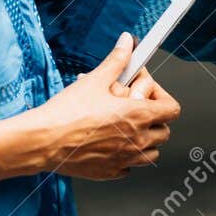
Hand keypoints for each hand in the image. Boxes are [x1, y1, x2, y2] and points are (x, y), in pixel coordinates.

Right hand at [7, 33, 180, 179]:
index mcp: (137, 115)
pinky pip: (129, 167)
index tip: (148, 92)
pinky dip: (125, 156)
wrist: (43, 140)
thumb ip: (117, 60)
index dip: (162, 97)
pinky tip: (109, 144)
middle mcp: (136, 140)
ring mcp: (124, 159)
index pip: (172, 109)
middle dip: (153, 118)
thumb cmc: (67, 112)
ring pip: (150, 153)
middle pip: (163, 132)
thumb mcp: (96, 80)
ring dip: (143, 140)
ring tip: (125, 127)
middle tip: (134, 108)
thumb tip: (127, 43)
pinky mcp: (110, 172)